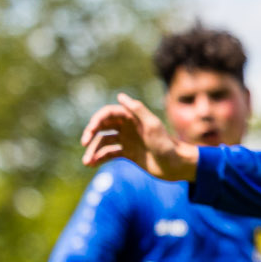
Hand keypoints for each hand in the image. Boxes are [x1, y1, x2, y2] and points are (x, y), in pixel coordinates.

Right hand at [81, 93, 197, 180]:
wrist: (176, 165)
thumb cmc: (167, 144)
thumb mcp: (153, 126)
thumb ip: (138, 110)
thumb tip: (120, 96)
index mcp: (132, 118)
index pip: (108, 114)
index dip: (96, 120)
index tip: (90, 131)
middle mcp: (127, 127)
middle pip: (102, 126)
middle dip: (91, 134)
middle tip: (84, 143)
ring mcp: (126, 140)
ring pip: (103, 142)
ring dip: (93, 150)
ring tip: (87, 162)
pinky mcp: (128, 153)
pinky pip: (109, 153)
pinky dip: (100, 158)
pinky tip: (92, 164)